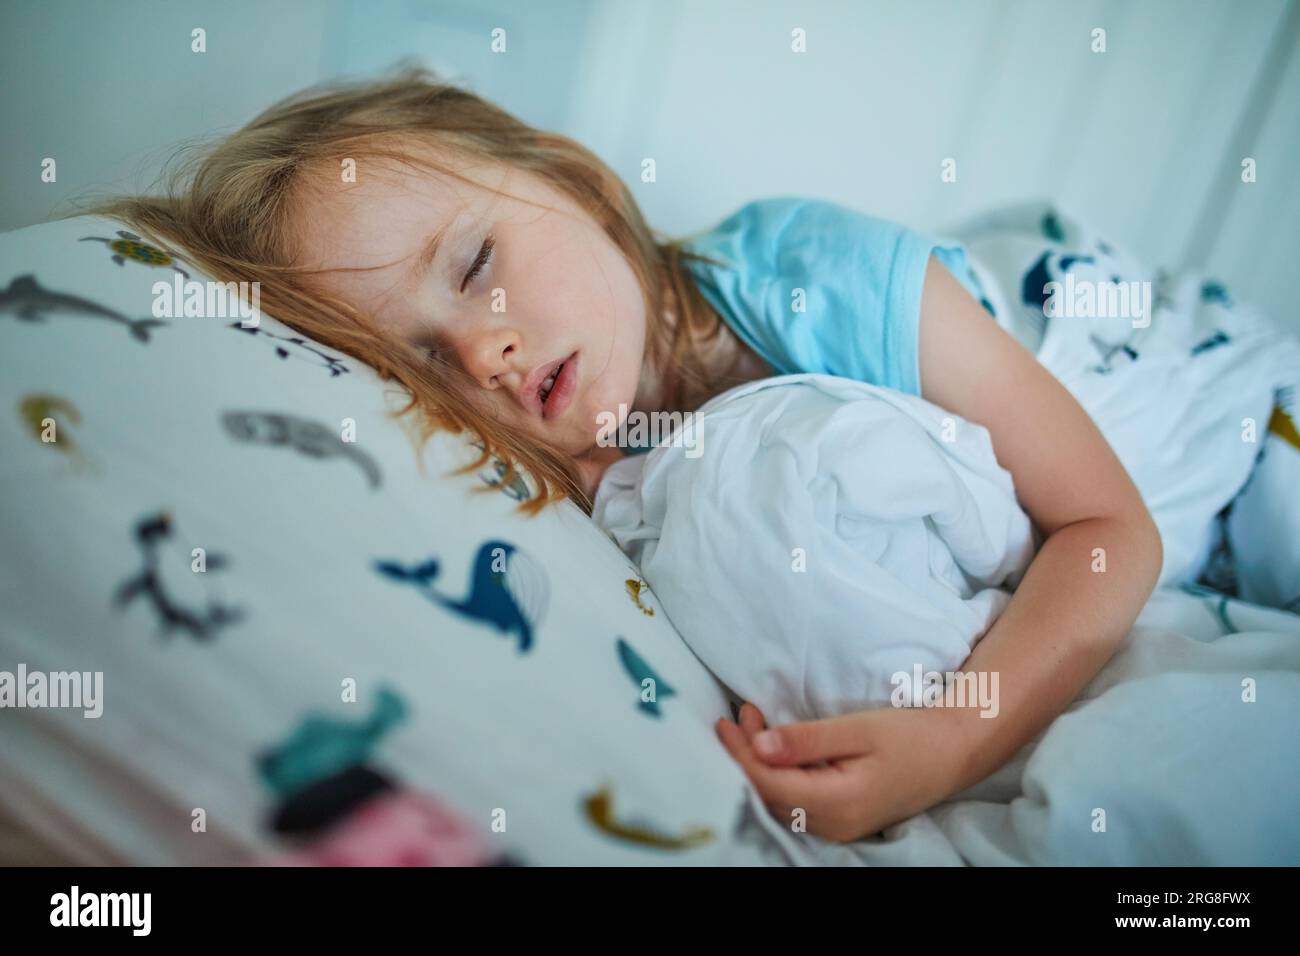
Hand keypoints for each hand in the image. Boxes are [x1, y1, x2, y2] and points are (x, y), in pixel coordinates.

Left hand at [715, 702, 965, 842]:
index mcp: (838, 803)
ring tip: (752, 722)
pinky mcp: (842, 818)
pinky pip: (797, 801)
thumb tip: (759, 746)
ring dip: (760, 764)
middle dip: (746, 756)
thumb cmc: (910, 735)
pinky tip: (776, 747)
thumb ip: (807, 740)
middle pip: (770, 795)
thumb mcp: (858, 729)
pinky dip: (779, 772)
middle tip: (739, 715)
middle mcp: (834, 824)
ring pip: (781, 800)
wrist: (954, 752)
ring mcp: (839, 826)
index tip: (726, 721)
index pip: (769, 784)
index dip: (740, 754)